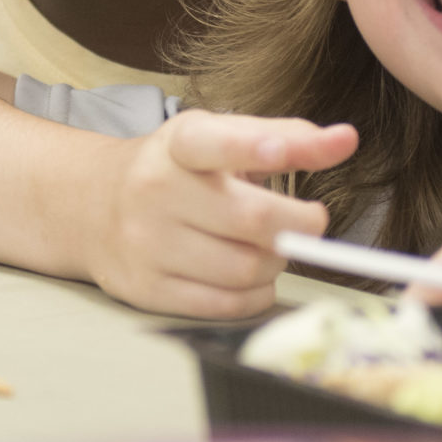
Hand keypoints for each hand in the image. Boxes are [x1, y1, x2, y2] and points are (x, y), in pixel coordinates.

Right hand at [79, 110, 358, 319]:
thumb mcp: (220, 137)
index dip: (252, 148)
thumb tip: (346, 140)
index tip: (282, 152)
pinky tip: (251, 276)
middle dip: (299, 225)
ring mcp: (147, 243)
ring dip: (276, 263)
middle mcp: (156, 191)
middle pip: (252, 220)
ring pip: (245, 269)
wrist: (95, 206)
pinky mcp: (147, 289)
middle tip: (309, 220)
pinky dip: (256, 294)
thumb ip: (285, 137)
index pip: (215, 142)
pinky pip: (226, 304)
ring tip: (270, 246)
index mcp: (178, 145)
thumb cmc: (178, 170)